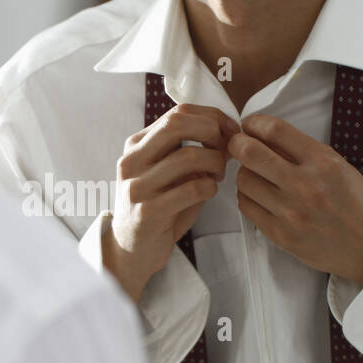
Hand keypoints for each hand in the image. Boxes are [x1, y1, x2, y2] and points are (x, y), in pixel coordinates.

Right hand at [103, 103, 237, 301]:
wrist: (132, 250)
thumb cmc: (158, 207)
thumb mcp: (167, 172)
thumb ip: (188, 150)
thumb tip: (226, 133)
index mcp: (136, 145)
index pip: (177, 113)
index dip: (210, 116)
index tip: (230, 129)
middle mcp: (132, 161)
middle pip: (177, 124)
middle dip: (212, 132)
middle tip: (226, 149)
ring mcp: (138, 186)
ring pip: (188, 156)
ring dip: (215, 163)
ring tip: (218, 175)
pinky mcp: (148, 212)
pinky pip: (191, 188)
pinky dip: (210, 187)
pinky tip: (210, 191)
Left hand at [227, 114, 362, 285]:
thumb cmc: (352, 202)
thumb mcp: (337, 165)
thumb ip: (302, 150)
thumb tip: (263, 135)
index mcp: (322, 162)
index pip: (275, 130)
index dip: (254, 122)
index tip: (250, 125)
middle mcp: (304, 185)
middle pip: (250, 153)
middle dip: (238, 144)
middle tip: (239, 145)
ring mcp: (290, 212)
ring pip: (243, 180)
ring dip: (245, 173)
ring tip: (257, 175)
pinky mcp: (280, 234)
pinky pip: (246, 206)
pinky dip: (247, 196)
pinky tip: (259, 195)